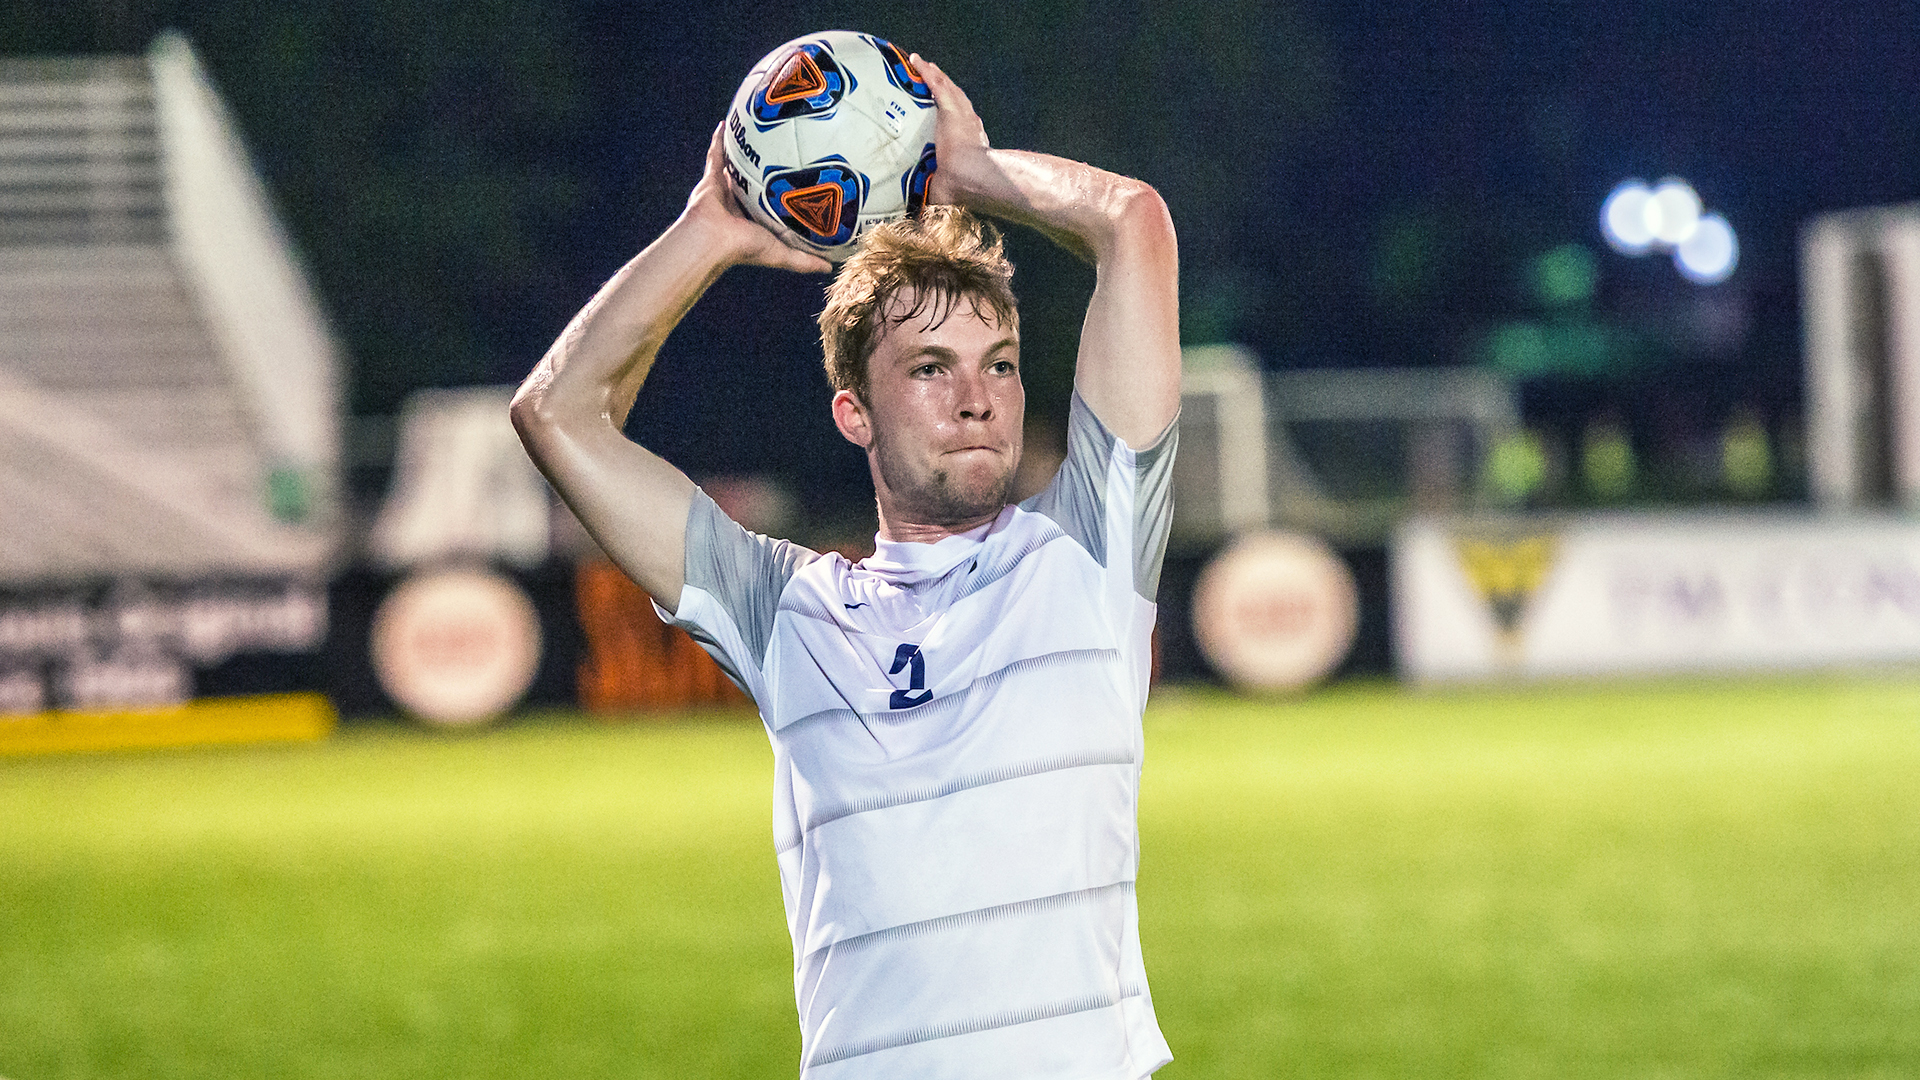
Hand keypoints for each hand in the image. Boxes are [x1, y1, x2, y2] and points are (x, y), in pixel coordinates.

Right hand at [683, 123, 831, 273]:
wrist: (712, 240)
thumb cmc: (745, 249)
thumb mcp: (782, 254)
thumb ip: (805, 260)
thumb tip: (830, 267)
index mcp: (754, 221)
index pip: (770, 208)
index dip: (781, 197)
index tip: (798, 185)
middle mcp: (739, 204)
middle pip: (754, 185)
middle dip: (764, 173)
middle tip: (781, 154)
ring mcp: (724, 190)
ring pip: (736, 168)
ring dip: (743, 154)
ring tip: (755, 135)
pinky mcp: (711, 178)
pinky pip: (716, 154)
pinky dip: (719, 140)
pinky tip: (727, 125)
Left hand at [910, 54, 991, 207]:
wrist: (968, 177)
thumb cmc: (960, 189)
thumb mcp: (940, 192)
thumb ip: (928, 195)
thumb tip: (910, 212)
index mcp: (968, 144)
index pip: (958, 126)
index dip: (951, 118)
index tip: (944, 117)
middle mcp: (968, 124)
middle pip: (954, 101)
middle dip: (944, 90)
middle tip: (932, 81)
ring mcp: (961, 114)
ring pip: (946, 89)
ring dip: (935, 77)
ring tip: (924, 66)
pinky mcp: (952, 107)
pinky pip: (937, 84)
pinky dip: (927, 72)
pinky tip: (917, 61)